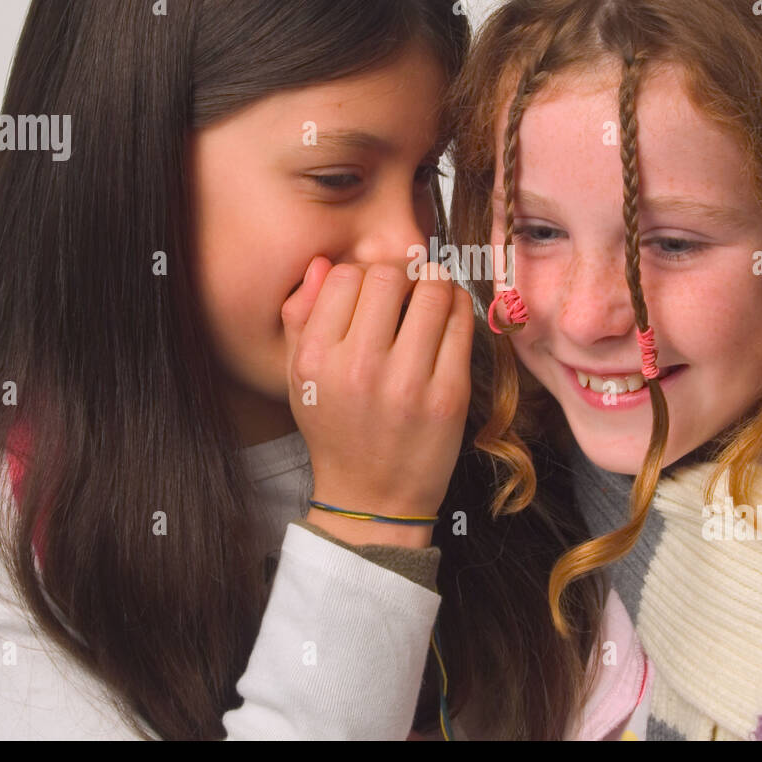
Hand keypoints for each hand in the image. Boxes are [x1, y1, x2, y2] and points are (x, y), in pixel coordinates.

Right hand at [280, 256, 473, 547]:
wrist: (372, 498)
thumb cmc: (336, 431)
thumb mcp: (299, 378)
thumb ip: (300, 318)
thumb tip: (320, 263)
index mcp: (317, 361)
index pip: (344, 277)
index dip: (362, 272)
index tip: (374, 287)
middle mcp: (359, 369)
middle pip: (388, 276)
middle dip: (401, 272)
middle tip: (407, 286)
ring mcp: (408, 383)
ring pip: (433, 291)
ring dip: (435, 283)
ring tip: (431, 295)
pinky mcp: (449, 396)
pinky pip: (462, 324)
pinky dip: (459, 307)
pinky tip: (450, 314)